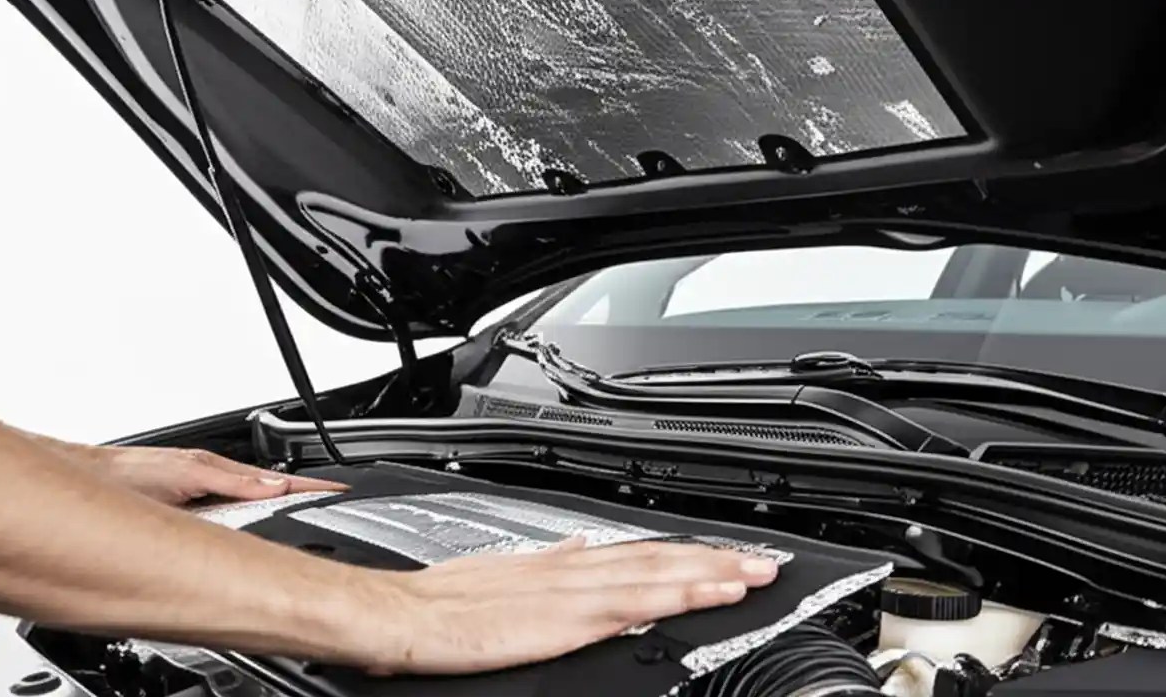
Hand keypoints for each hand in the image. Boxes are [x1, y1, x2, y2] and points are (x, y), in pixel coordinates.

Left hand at [84, 446, 347, 505]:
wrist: (88, 483)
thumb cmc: (126, 474)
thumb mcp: (185, 475)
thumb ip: (232, 481)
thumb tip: (276, 485)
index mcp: (223, 475)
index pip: (280, 481)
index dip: (313, 487)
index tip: (343, 490)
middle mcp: (217, 488)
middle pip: (272, 494)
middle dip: (305, 498)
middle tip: (337, 503)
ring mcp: (206, 501)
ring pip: (253, 507)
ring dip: (282, 508)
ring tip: (311, 512)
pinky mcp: (192, 516)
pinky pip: (235, 518)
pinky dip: (256, 519)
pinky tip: (261, 525)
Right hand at [343, 537, 779, 674]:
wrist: (400, 614)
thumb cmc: (439, 603)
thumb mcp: (498, 574)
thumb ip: (545, 565)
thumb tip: (574, 549)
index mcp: (558, 563)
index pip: (635, 554)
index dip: (682, 554)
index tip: (721, 556)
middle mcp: (574, 569)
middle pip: (659, 559)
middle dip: (715, 559)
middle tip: (765, 561)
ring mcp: (573, 591)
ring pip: (660, 574)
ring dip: (713, 571)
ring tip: (756, 573)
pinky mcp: (567, 617)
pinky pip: (639, 602)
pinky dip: (683, 594)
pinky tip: (714, 594)